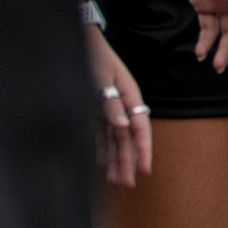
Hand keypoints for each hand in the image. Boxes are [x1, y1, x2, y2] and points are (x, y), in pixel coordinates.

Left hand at [84, 24, 151, 187]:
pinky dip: (102, 151)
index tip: (145, 170)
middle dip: (128, 162)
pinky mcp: (94, 111)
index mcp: (129, 96)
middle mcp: (121, 106)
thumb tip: (122, 126)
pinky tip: (103, 165)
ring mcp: (107, 110)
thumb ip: (111, 103)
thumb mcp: (101, 78)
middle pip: (127, 139)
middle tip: (128, 184)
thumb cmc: (94, 57)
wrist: (82, 43)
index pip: (140, 128)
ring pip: (114, 140)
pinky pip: (100, 136)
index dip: (143, 150)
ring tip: (116, 182)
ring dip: (115, 160)